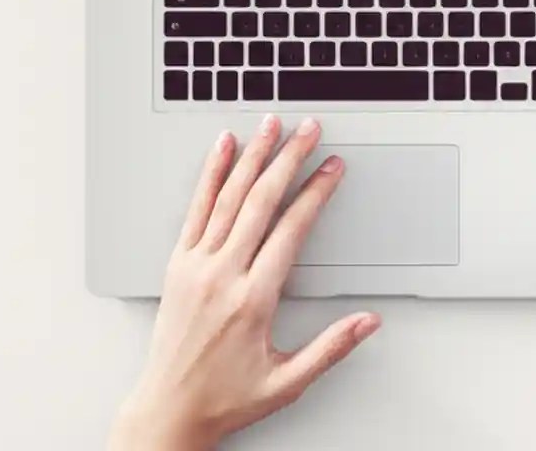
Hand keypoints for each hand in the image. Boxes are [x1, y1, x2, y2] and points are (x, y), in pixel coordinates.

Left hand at [110, 116, 380, 450]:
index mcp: (252, 300)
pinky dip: (210, 175)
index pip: (290, 230)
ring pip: (227, 198)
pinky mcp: (177, 265)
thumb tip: (368, 322)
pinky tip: (222, 149)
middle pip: (260, 202)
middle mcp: (221, 275)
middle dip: (288, 159)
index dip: (316, 193)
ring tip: (269, 125)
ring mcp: (195, 266)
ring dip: (252, 156)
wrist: (167, 410)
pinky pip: (195, 209)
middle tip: (308, 130)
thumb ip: (332, 347)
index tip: (333, 168)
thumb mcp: (288, 382)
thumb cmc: (225, 398)